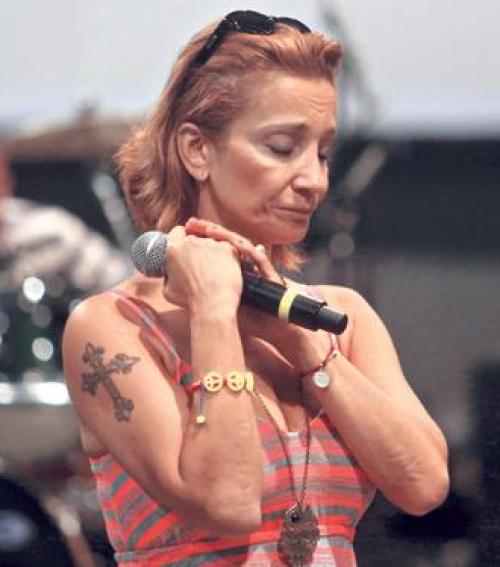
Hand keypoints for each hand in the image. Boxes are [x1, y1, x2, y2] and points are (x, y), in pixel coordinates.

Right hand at [161, 225, 242, 314]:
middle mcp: (192, 241)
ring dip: (212, 253)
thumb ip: (167, 275)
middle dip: (197, 249)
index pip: (177, 232)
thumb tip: (169, 273)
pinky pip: (227, 249)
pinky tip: (226, 271)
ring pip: (212, 243)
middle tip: (201, 265)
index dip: (181, 238)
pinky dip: (227, 258)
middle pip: (195, 238)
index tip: (185, 248)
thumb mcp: (167, 290)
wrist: (213, 304)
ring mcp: (211, 243)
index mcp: (174, 248)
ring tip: (215, 272)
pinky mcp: (228, 248)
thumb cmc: (189, 300)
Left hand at [184, 218, 330, 369]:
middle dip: (208, 229)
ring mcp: (258, 266)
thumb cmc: (248, 317)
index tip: (185, 230)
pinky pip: (258, 257)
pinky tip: (233, 244)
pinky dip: (246, 249)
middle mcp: (245, 263)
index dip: (200, 237)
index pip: (215, 247)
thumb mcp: (221, 302)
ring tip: (208, 229)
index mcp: (232, 268)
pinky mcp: (269, 273)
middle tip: (191, 223)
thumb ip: (204, 292)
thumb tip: (180, 286)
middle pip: (225, 241)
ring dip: (225, 235)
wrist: (273, 326)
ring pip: (240, 244)